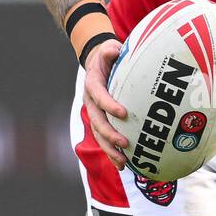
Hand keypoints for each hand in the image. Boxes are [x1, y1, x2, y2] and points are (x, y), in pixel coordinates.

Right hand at [83, 39, 128, 169]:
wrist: (97, 65)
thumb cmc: (109, 57)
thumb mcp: (109, 49)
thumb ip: (111, 50)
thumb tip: (114, 50)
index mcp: (93, 84)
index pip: (99, 95)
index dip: (109, 105)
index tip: (123, 113)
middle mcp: (91, 102)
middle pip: (97, 121)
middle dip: (110, 134)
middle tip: (125, 143)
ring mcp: (94, 114)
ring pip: (99, 135)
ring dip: (110, 149)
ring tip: (123, 162)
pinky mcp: (100, 122)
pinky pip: (104, 139)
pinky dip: (112, 153)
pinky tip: (124, 166)